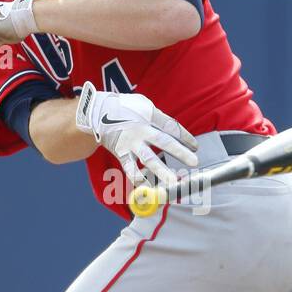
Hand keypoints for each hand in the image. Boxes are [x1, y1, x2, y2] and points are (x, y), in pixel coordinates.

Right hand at [75, 81, 198, 186]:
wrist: (96, 112)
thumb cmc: (123, 108)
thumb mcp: (143, 104)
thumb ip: (158, 117)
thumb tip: (174, 130)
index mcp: (149, 115)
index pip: (172, 127)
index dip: (185, 137)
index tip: (195, 147)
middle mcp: (142, 129)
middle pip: (164, 142)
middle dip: (180, 152)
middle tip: (194, 162)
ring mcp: (131, 142)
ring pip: (148, 159)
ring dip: (161, 171)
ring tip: (173, 182)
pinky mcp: (120, 152)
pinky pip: (130, 168)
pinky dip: (137, 177)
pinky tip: (146, 186)